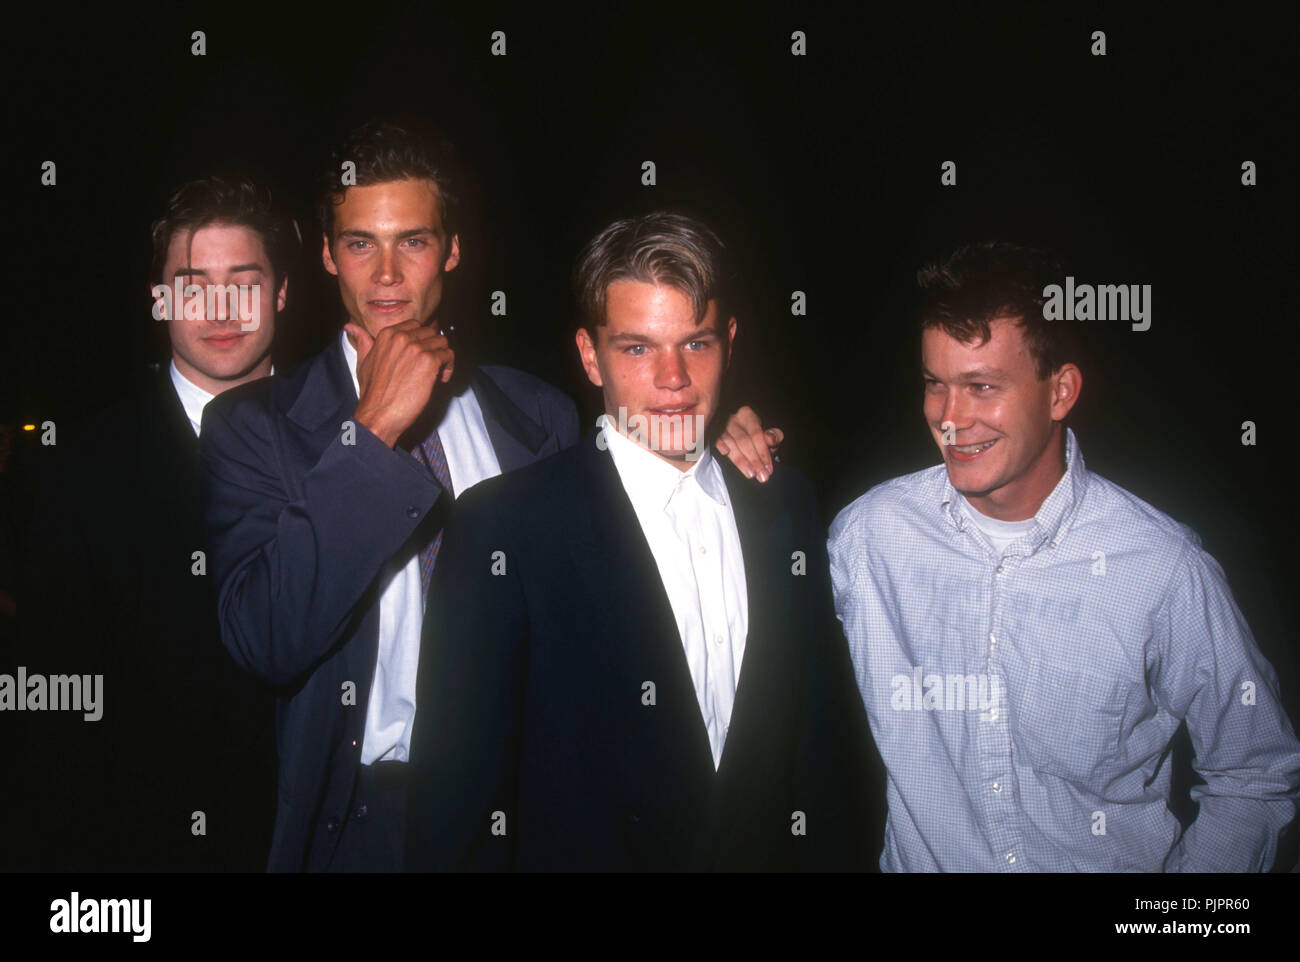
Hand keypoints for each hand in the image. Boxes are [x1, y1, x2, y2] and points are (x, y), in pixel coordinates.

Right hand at [345, 319, 454, 447]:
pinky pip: (448, 355)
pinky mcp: (429, 362)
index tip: (419, 356)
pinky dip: (449, 367)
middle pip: (431, 333)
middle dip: (433, 348)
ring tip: (436, 373)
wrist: (378, 414)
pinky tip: (439, 380)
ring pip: (442, 342)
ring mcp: (417, 348)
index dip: (421, 340)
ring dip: (443, 357)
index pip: (415, 326)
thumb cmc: (372, 393)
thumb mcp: (363, 362)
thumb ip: (363, 341)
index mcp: (388, 334)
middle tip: (430, 367)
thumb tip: (350, 327)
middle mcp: (402, 337)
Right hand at [715, 405, 782, 481]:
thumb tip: (770, 439)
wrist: (743, 435)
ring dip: (741, 461)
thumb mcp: (769, 434)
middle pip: (743, 440)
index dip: (763, 452)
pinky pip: (716, 441)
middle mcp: (733, 419)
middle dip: (754, 460)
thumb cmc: (757, 436)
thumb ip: (774, 436)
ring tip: (751, 474)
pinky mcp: (713, 435)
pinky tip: (726, 453)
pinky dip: (721, 445)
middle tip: (762, 476)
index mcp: (748, 415)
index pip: (756, 434)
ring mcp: (722, 427)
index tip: (768, 469)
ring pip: (730, 444)